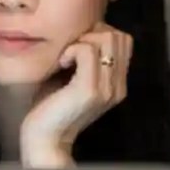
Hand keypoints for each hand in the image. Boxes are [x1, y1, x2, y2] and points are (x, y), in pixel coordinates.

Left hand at [19, 22, 132, 167]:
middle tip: (71, 49)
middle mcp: (118, 87)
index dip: (101, 33)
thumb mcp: (73, 78)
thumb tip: (82, 29)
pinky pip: (87, 50)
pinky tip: (61, 63)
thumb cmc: (51, 107)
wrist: (45, 140)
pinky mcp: (90, 90)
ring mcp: (107, 89)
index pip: (124, 40)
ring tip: (66, 57)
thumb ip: (84, 58)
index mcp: (117, 84)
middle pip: (120, 36)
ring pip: (106, 39)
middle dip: (92, 33)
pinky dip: (71, 49)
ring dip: (81, 40)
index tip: (78, 46)